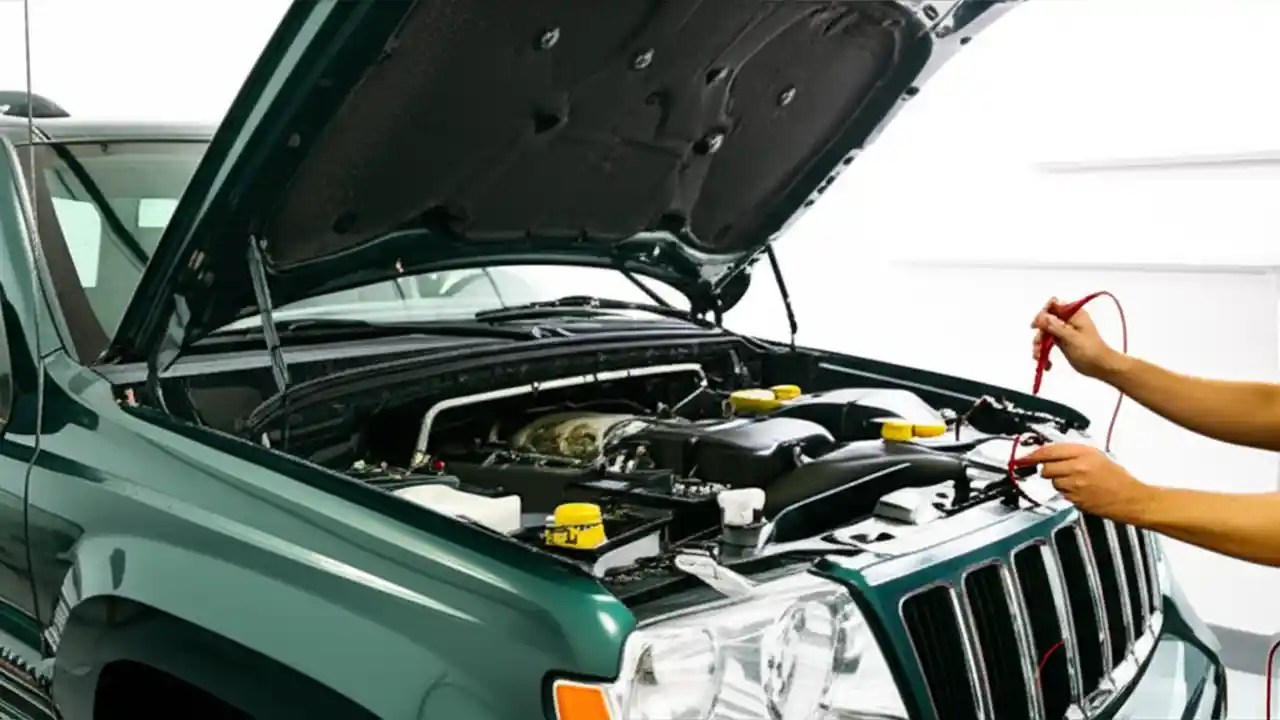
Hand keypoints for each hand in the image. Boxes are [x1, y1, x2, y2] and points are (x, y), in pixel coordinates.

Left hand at [1015, 443, 1155, 523]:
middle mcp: (1077, 468)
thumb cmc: (1116, 477)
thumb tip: (1048, 452)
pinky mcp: (1075, 500)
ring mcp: (1075, 486)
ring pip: (1052, 482)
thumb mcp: (1096, 455)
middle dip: (1048, 469)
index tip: (1023, 457)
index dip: (1033, 454)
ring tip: (1075, 480)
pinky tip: (1080, 490)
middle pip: (1046, 468)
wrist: (1129, 498)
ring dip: (1058, 481)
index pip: (1049, 451)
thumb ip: (1072, 452)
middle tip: (1059, 469)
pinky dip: (1066, 491)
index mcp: (1083, 453)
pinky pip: (1061, 493)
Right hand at [1030, 296, 1123, 379]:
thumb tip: (1041, 316)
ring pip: (1044, 332)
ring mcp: (1063, 331)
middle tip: (1038, 347)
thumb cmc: (1089, 351)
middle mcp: (1067, 320)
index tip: (1037, 326)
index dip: (1043, 314)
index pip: (1053, 305)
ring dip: (1039, 345)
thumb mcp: (1071, 338)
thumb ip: (1055, 327)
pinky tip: (1047, 364)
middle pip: (1045, 320)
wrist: (1100, 367)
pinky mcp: (1061, 341)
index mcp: (1074, 313)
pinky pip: (1047, 342)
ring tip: (1040, 358)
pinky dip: (1044, 351)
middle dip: (1039, 334)